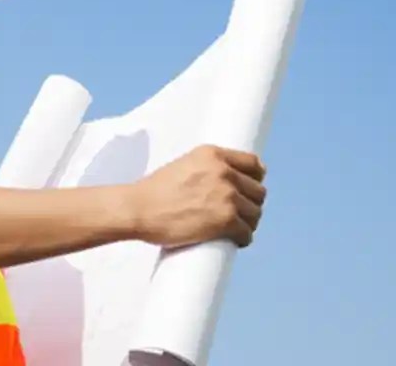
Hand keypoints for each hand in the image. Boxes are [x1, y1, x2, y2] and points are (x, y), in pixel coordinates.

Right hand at [127, 145, 266, 248]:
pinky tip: (235, 240)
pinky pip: (247, 233)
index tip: (248, 188)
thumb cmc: (154, 191)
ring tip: (236, 228)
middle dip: (250, 203)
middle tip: (239, 213)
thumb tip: (222, 185)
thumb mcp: (183, 166)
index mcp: (213, 155)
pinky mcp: (226, 220)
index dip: (254, 178)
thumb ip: (206, 169)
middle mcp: (223, 172)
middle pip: (258, 191)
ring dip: (248, 222)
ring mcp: (227, 196)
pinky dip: (243, 239)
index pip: (253, 164)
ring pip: (255, 213)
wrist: (138, 209)